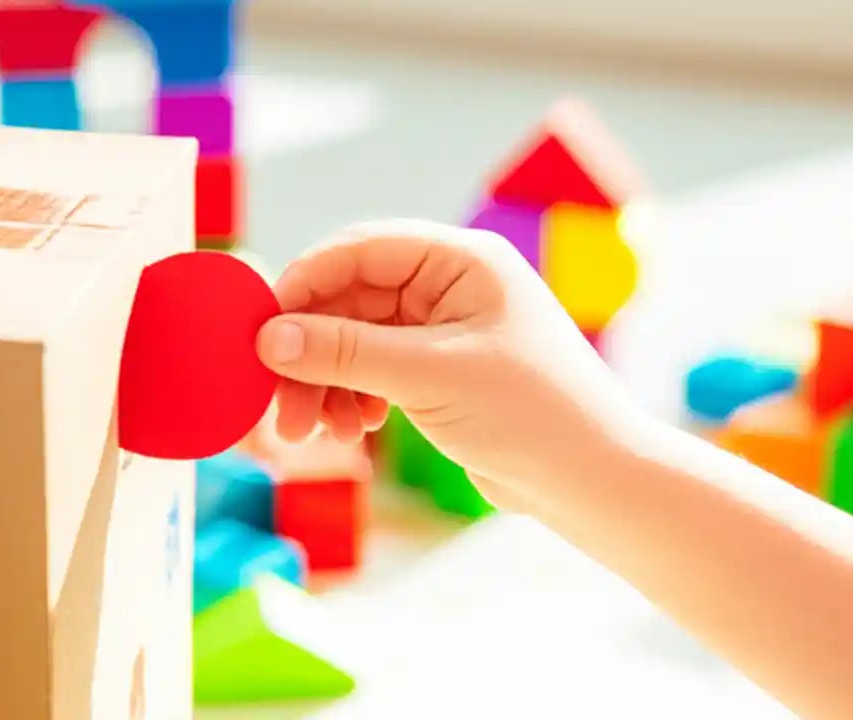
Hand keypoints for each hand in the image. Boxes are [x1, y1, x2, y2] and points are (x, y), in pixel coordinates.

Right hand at [255, 219, 650, 504]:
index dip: (303, 286)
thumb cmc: (532, 414)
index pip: (359, 250)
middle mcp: (450, 286)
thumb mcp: (429, 376)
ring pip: (356, 341)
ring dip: (325, 383)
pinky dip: (352, 398)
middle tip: (282, 410)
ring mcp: (444, 330)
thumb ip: (345, 352)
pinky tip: (353, 431)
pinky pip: (374, 371)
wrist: (592, 481)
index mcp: (460, 260)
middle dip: (310, 353)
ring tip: (316, 434)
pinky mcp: (439, 372)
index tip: (260, 331)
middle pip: (350, 301)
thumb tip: (269, 337)